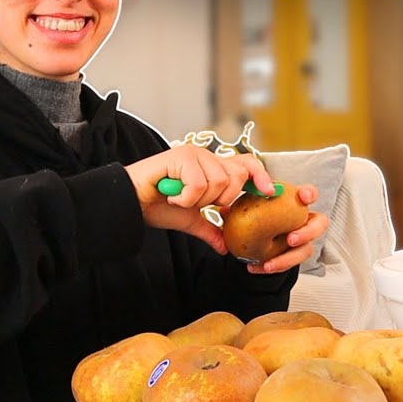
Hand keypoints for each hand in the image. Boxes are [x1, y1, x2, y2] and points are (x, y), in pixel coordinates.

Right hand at [125, 146, 275, 252]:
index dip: (260, 176)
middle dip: (221, 199)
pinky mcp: (181, 156)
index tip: (270, 192)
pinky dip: (186, 197)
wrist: (132, 203)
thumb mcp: (191, 221)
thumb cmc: (158, 206)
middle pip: (236, 177)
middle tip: (198, 203)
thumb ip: (211, 229)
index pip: (246, 164)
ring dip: (199, 200)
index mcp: (212, 168)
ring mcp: (194, 155)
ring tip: (180, 197)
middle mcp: (206, 157)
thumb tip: (226, 247)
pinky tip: (173, 195)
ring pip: (219, 182)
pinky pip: (199, 184)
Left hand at [244, 184, 329, 275]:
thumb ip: (239, 208)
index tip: (303, 197)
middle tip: (290, 239)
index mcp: (296, 204)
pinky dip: (272, 267)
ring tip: (270, 264)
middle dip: (308, 232)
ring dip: (288, 258)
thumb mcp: (246, 207)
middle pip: (319, 225)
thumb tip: (225, 211)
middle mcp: (304, 222)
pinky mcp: (292, 256)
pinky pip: (286, 264)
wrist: (252, 235)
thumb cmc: (255, 214)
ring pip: (305, 250)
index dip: (310, 194)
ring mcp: (301, 240)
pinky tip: (255, 267)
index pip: (309, 195)